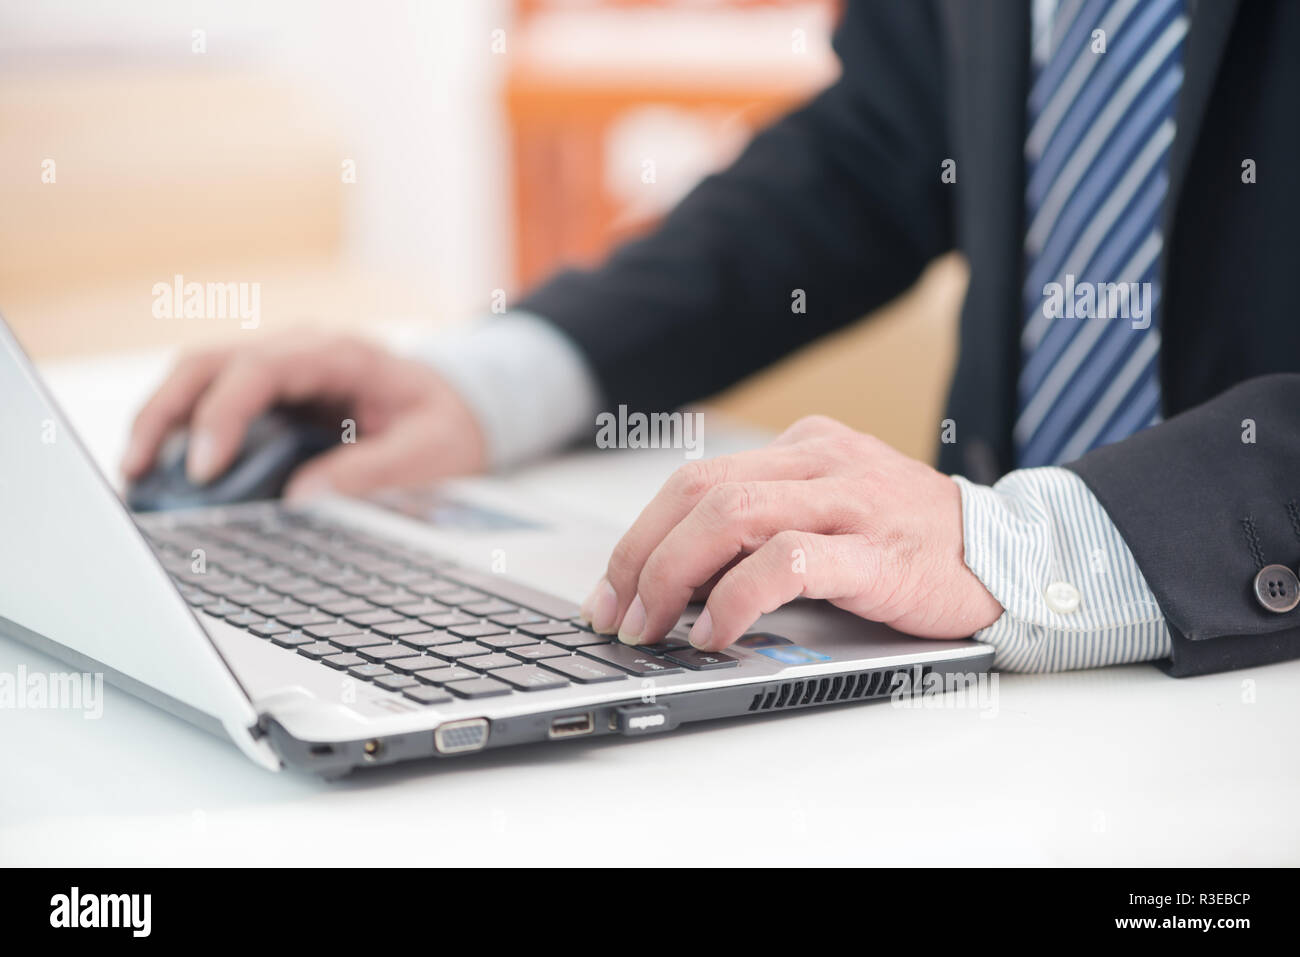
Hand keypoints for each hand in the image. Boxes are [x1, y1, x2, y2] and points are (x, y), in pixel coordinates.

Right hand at [120, 330, 486, 498]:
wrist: (459, 407)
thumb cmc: (446, 424)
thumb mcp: (430, 451)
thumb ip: (374, 471)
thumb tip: (302, 499)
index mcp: (340, 354)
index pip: (262, 369)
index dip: (225, 414)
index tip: (205, 469)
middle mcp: (299, 352)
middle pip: (211, 363)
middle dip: (167, 413)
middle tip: (139, 471)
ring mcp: (278, 370)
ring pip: (197, 378)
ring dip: (160, 421)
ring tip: (135, 475)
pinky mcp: (267, 396)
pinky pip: (210, 404)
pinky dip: (180, 433)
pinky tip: (162, 473)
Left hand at [579, 415, 1002, 650]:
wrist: (1013, 555)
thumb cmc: (912, 544)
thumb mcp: (830, 513)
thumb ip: (765, 528)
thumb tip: (676, 580)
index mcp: (804, 447)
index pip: (696, 479)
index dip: (639, 535)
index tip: (610, 589)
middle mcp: (822, 461)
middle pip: (699, 492)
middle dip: (641, 556)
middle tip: (617, 613)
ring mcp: (851, 501)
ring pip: (732, 514)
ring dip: (673, 574)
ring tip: (652, 626)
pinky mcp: (878, 551)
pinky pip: (788, 561)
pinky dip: (737, 597)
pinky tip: (716, 632)